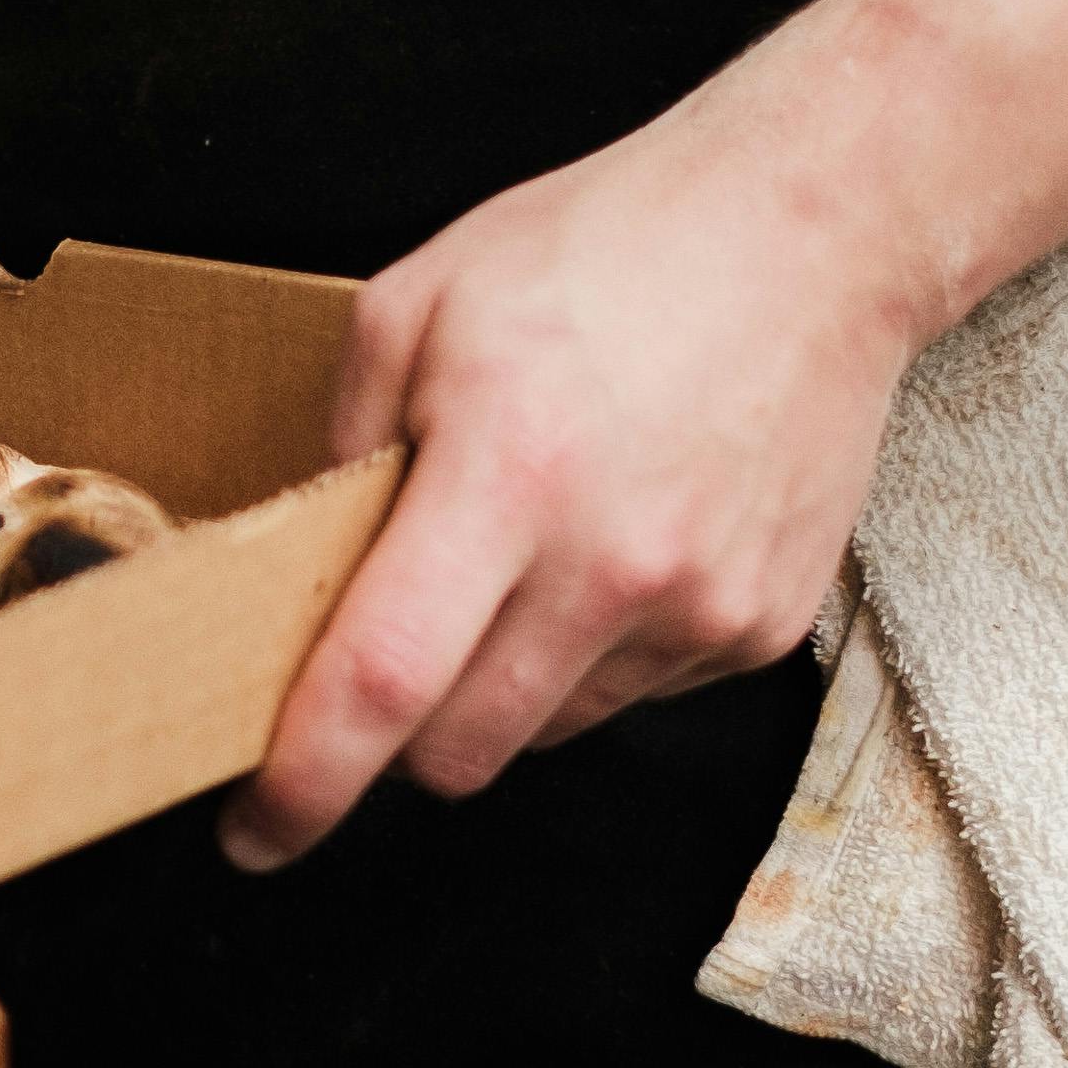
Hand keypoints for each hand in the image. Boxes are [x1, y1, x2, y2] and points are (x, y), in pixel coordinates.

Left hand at [216, 110, 929, 869]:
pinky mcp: (761, 629)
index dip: (303, 780)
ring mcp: (701, 608)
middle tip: (386, 648)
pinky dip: (592, 651)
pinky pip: (632, 696)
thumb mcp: (418, 305)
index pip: (381, 680)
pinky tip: (613, 540)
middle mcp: (613, 563)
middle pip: (459, 750)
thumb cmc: (609, 248)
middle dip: (395, 732)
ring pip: (544, 731)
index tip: (253, 834)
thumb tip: (301, 571)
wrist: (814, 234)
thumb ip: (342, 445)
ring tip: (528, 547)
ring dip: (500, 684)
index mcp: (509, 476)